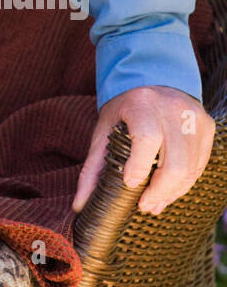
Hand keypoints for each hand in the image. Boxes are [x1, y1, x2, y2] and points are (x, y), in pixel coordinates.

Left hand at [72, 85, 214, 215]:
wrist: (155, 80)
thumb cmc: (125, 109)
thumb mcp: (105, 130)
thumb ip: (93, 167)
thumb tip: (79, 204)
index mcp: (142, 104)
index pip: (146, 140)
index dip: (138, 167)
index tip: (129, 184)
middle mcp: (173, 110)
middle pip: (174, 163)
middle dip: (159, 192)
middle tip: (144, 205)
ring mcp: (194, 119)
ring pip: (190, 169)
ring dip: (172, 193)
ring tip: (154, 203)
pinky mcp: (207, 128)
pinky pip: (199, 165)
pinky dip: (184, 184)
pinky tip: (169, 191)